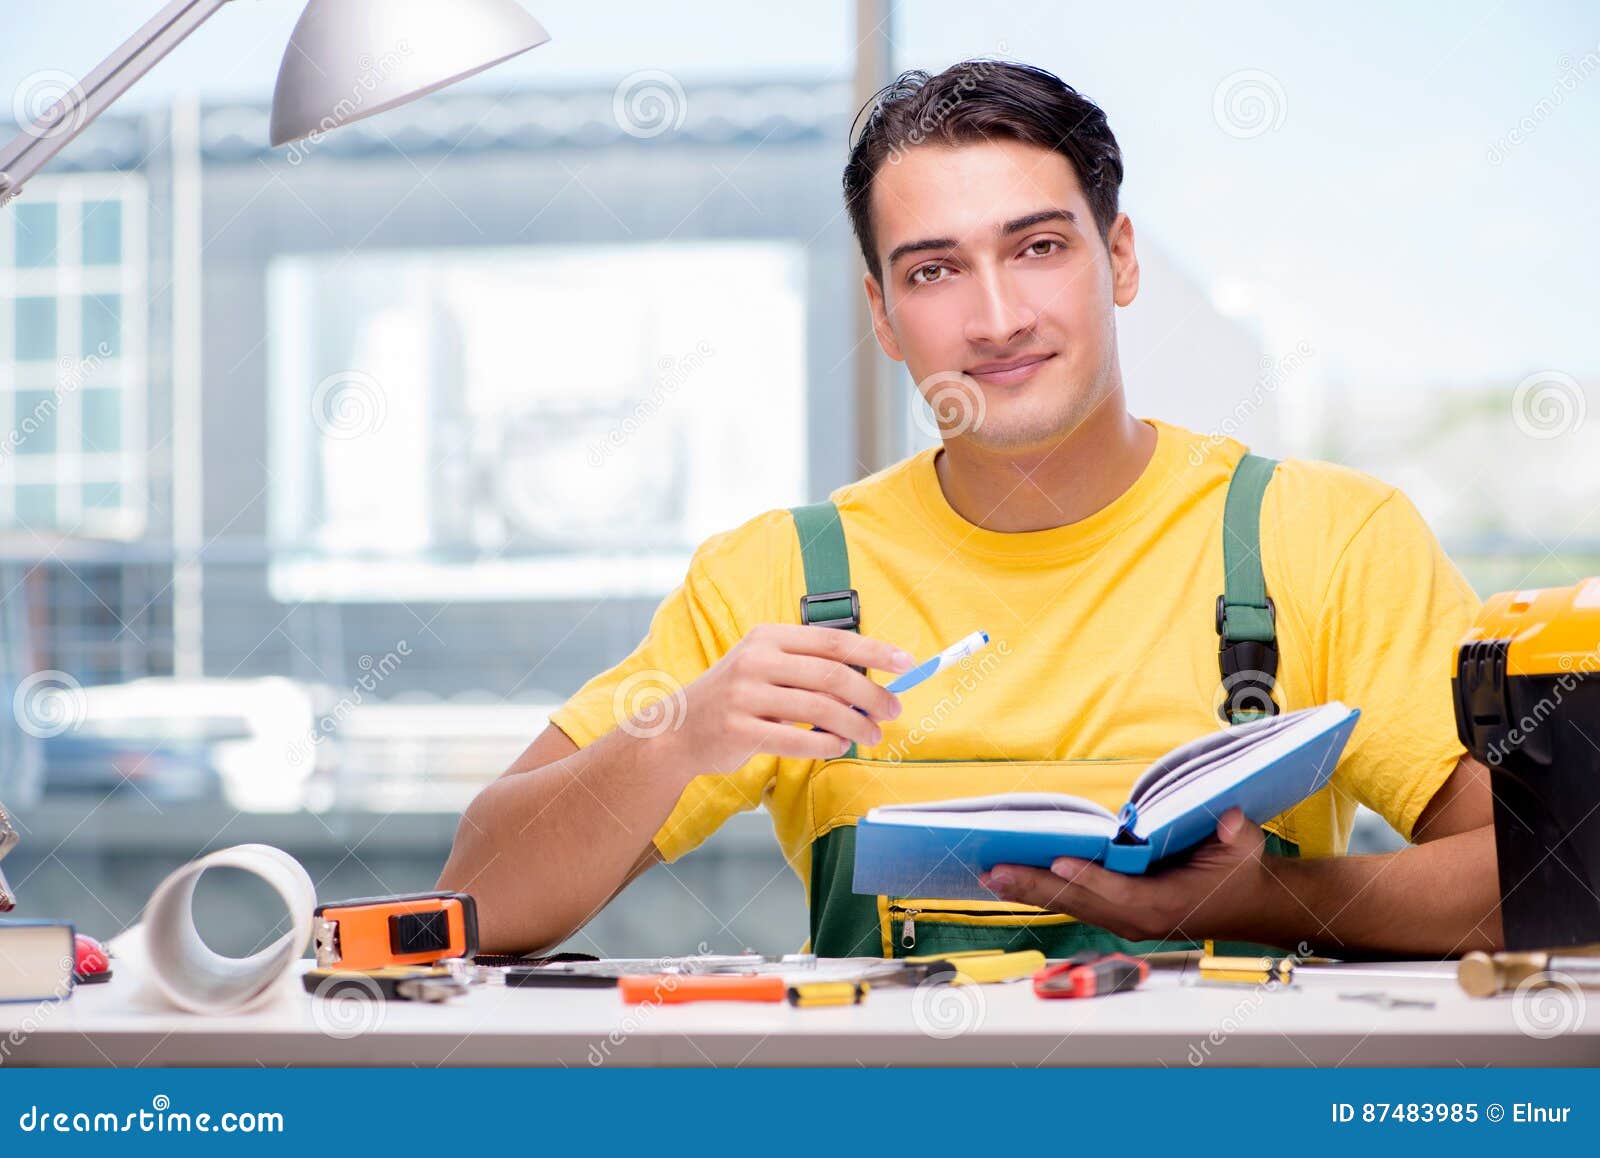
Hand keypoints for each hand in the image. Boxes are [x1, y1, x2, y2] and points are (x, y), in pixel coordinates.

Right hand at [657, 624, 913, 773]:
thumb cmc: (736, 697)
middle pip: (831, 675)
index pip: (833, 641)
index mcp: (767, 637)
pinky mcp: (738, 730)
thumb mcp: (764, 667)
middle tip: (893, 711)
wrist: (678, 729)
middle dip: (871, 695)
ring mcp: (744, 695)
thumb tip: (870, 683)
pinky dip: (826, 745)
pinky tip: (838, 747)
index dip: (875, 651)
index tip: (907, 664)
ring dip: (855, 725)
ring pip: (819, 709)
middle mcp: (755, 660)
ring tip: (872, 736)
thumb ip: (808, 669)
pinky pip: (796, 740)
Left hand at [978, 808, 1282, 943]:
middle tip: (995, 872)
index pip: (1121, 893)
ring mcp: (1124, 921)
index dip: (1089, 878)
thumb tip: (1228, 822)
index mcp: (1166, 905)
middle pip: (1080, 902)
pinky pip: (1074, 904)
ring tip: (990, 877)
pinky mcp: (1116, 914)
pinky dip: (1043, 891)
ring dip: (1029, 891)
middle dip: (1036, 886)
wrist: (1247, 903)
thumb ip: (1235, 834)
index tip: (1058, 861)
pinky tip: (1013, 881)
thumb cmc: (1241, 871)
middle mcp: (1138, 919)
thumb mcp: (1244, 846)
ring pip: (1070, 906)